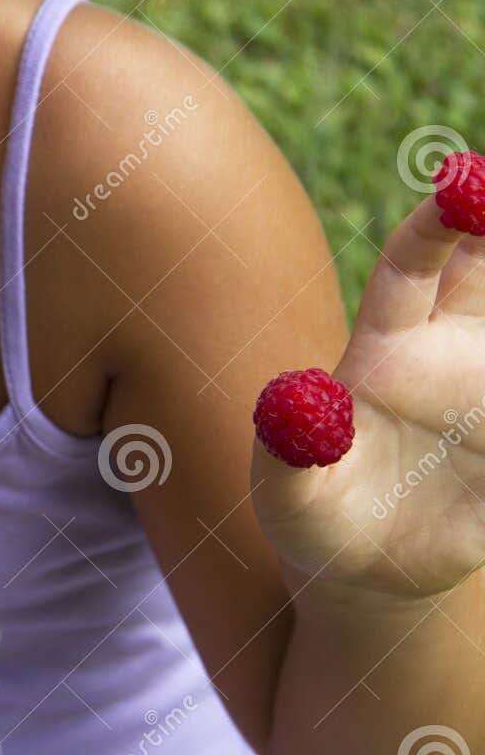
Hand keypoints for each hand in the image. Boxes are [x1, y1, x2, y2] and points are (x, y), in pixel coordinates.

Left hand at [251, 190, 484, 599]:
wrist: (362, 571)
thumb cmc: (311, 519)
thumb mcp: (289, 496)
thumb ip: (289, 450)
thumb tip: (291, 397)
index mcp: (386, 352)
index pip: (412, 269)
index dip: (436, 225)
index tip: (461, 182)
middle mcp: (447, 355)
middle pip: (483, 270)